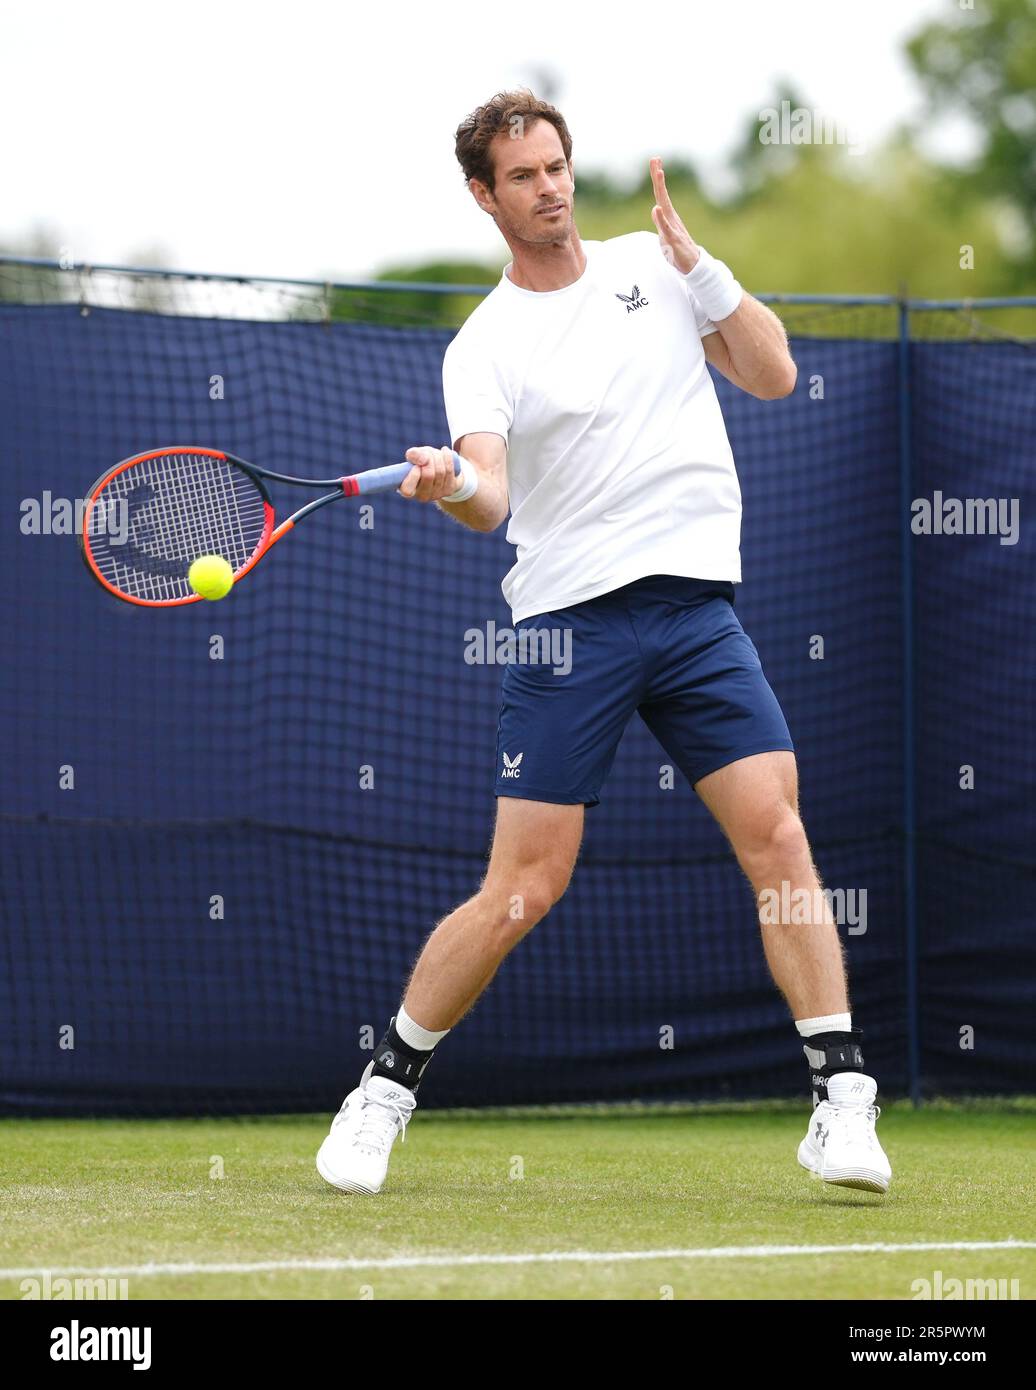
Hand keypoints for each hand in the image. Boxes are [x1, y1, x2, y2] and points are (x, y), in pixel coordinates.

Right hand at [399, 445, 459, 501]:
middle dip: (429, 459)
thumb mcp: (415, 456)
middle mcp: (421, 496)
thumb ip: (414, 455)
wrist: (439, 468)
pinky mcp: (448, 491)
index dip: (413, 476)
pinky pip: (449, 471)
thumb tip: (422, 459)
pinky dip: (447, 457)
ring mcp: (436, 495)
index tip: (416, 465)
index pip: (407, 490)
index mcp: (407, 490)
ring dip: (438, 457)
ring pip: (440, 472)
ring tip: (436, 452)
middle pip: (428, 475)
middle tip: (428, 453)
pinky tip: (445, 451)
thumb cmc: (422, 462)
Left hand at [649, 156, 699, 274]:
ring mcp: (673, 227)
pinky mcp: (674, 239)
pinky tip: (656, 208)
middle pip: (662, 195)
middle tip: (655, 159)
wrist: (692, 264)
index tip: (655, 161)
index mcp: (668, 216)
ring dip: (661, 189)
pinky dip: (661, 218)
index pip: (660, 195)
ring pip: (665, 206)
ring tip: (659, 173)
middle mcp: (671, 218)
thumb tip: (655, 210)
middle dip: (658, 177)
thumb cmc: (678, 250)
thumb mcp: (666, 234)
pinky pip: (666, 227)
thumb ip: (660, 222)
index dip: (657, 179)